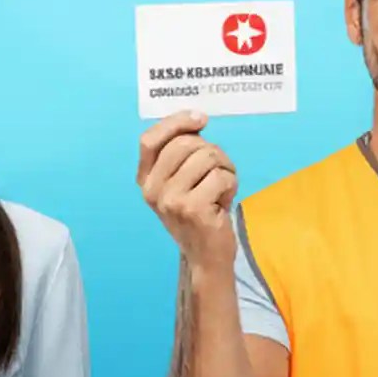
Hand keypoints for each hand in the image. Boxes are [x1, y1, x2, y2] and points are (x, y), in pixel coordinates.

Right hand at [138, 111, 238, 273]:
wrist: (207, 257)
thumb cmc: (200, 213)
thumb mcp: (182, 183)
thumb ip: (182, 154)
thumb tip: (197, 120)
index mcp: (146, 180)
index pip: (150, 140)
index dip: (175, 122)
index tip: (201, 119)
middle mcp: (153, 190)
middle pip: (186, 144)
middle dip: (213, 151)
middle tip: (219, 171)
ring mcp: (171, 200)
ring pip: (207, 157)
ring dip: (225, 168)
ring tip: (222, 188)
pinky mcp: (193, 209)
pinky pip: (221, 176)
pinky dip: (231, 184)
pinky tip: (224, 202)